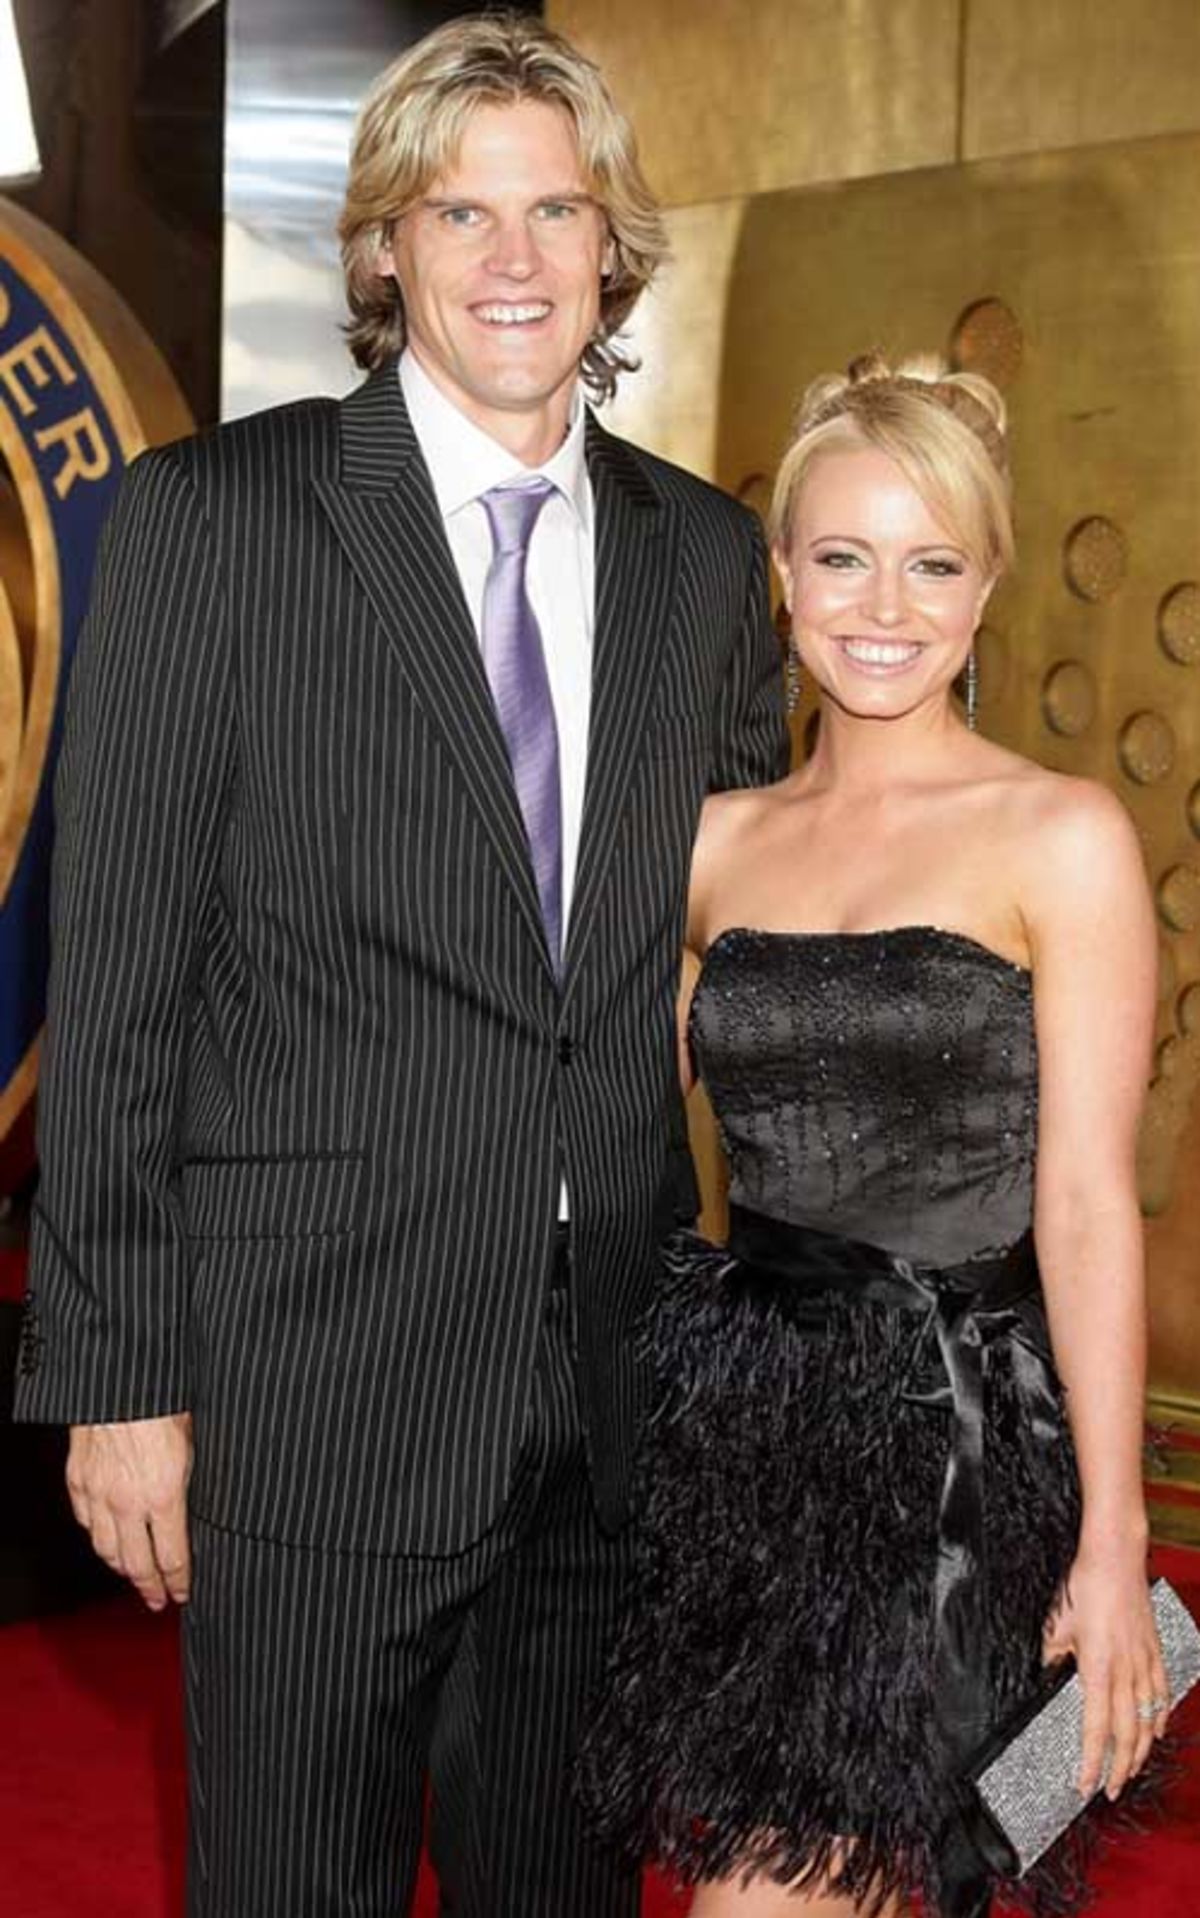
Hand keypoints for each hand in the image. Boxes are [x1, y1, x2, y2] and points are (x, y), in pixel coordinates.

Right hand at [66, 1414, 193, 1610]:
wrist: (121, 1380)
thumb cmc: (163, 1402)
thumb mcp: (196, 1443)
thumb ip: (194, 1482)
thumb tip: (202, 1507)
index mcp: (164, 1495)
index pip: (173, 1557)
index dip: (179, 1581)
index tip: (184, 1592)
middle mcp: (128, 1502)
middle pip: (137, 1565)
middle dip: (150, 1587)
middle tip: (157, 1599)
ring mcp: (99, 1494)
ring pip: (107, 1550)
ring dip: (123, 1569)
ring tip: (135, 1577)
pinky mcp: (79, 1481)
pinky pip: (86, 1523)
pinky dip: (98, 1539)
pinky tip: (107, 1543)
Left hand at [1042, 1534, 1166, 1801]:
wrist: (1116, 1558)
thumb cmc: (1083, 1588)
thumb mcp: (1056, 1623)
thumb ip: (1051, 1655)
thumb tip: (1046, 1676)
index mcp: (1098, 1668)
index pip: (1095, 1728)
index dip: (1091, 1761)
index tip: (1084, 1785)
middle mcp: (1126, 1672)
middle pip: (1126, 1733)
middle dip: (1118, 1768)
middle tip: (1109, 1791)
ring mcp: (1144, 1662)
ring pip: (1147, 1719)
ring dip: (1139, 1750)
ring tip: (1129, 1772)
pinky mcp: (1155, 1651)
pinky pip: (1161, 1694)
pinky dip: (1159, 1718)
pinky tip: (1155, 1732)